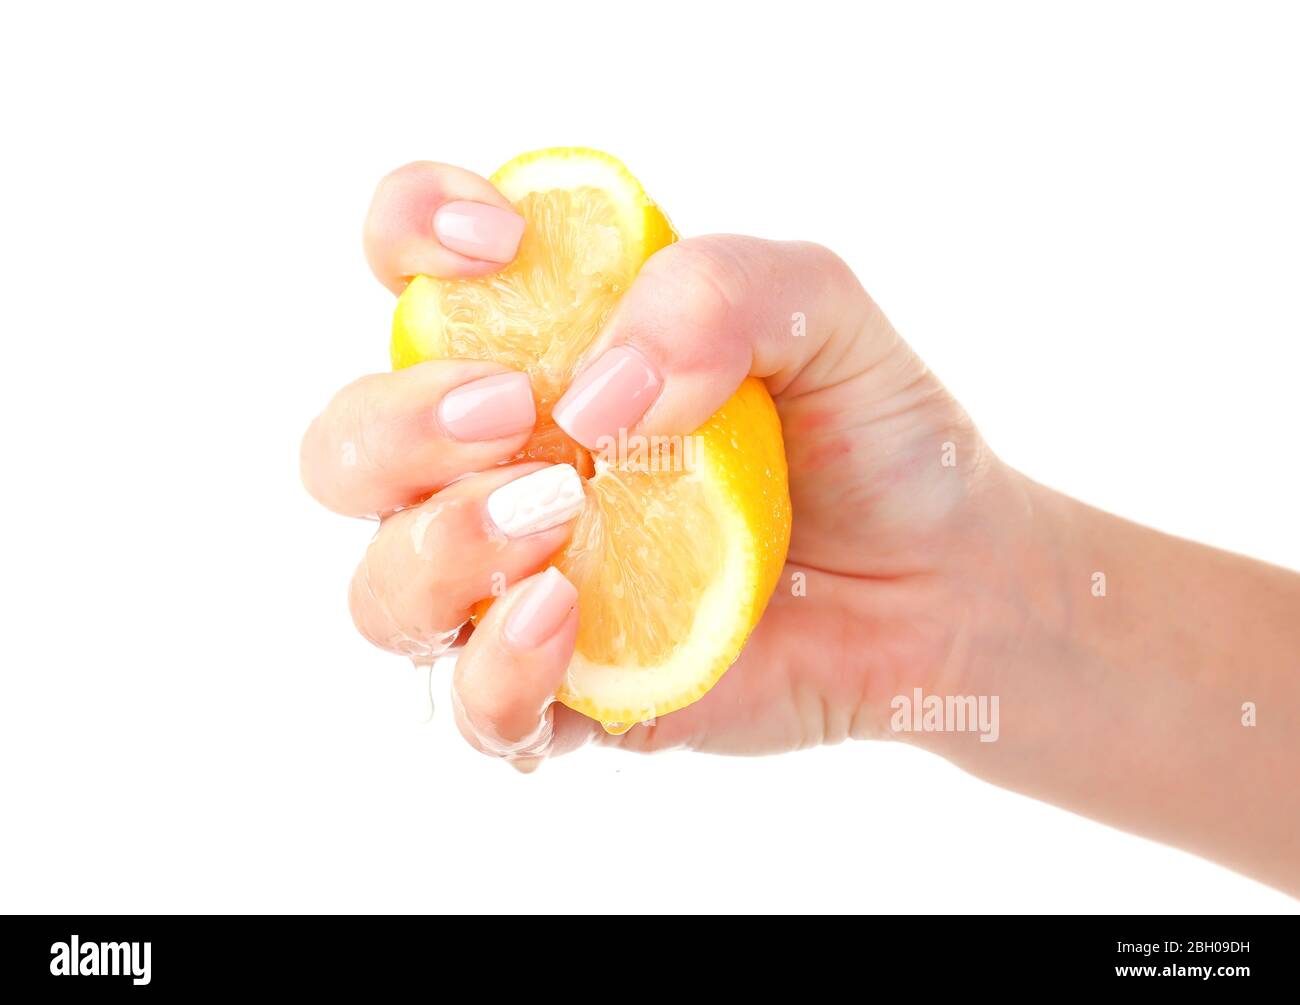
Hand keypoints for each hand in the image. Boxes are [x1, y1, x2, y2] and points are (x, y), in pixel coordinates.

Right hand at [300, 160, 1026, 767]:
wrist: (942, 581)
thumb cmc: (870, 435)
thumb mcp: (821, 318)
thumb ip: (716, 292)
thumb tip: (596, 393)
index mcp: (545, 355)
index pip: (412, 274)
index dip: (408, 233)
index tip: (493, 238)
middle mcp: (504, 467)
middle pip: (349, 447)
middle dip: (396, 423)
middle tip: (511, 408)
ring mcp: (523, 584)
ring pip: (383, 586)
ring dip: (438, 547)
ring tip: (556, 512)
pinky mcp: (565, 689)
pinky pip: (473, 706)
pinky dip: (498, 672)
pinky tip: (567, 621)